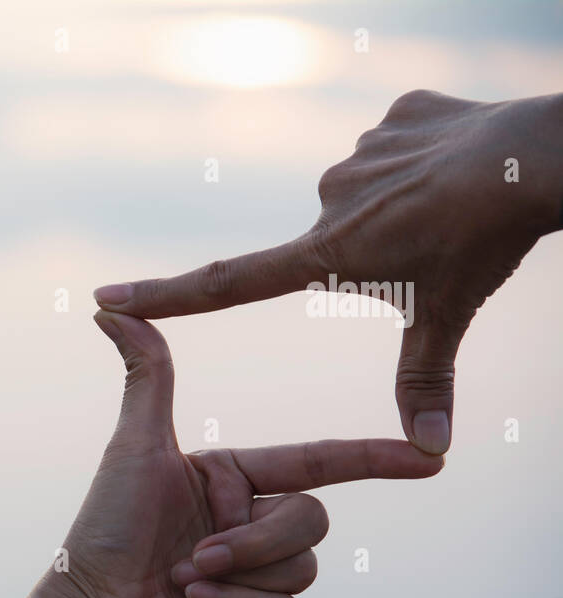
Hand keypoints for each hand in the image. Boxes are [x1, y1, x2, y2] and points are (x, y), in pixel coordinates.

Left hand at [37, 310, 443, 597]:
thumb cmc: (106, 530)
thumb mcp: (135, 448)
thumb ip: (146, 376)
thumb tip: (109, 307)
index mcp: (231, 478)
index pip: (315, 462)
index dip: (372, 459)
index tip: (428, 457)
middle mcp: (248, 522)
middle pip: (312, 520)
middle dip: (258, 539)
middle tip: (200, 553)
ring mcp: (254, 573)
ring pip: (303, 567)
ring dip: (242, 573)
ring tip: (187, 579)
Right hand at [94, 90, 562, 455]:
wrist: (538, 154)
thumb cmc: (486, 240)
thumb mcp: (449, 313)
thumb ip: (426, 378)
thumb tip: (430, 452)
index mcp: (328, 253)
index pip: (227, 284)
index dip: (165, 296)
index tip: (106, 296)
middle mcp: (329, 200)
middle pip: (341, 238)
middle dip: (380, 246)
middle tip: (432, 245)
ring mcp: (359, 153)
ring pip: (373, 190)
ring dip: (405, 204)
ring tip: (453, 206)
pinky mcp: (394, 115)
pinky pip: (400, 146)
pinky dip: (427, 162)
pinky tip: (459, 166)